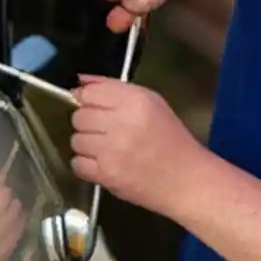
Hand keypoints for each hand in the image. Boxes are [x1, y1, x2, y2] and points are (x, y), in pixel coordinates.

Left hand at [70, 76, 207, 217]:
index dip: (86, 98)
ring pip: (76, 140)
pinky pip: (77, 164)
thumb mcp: (152, 102)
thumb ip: (114, 87)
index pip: (90, 93)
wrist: (185, 179)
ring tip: (107, 148)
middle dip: (88, 122)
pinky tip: (103, 163)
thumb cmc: (170, 138)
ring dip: (87, 144)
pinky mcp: (106, 175)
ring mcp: (111, 151)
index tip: (93, 105)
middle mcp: (121, 123)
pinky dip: (86, 164)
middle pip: (79, 116)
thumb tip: (80, 81)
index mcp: (136, 101)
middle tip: (105, 130)